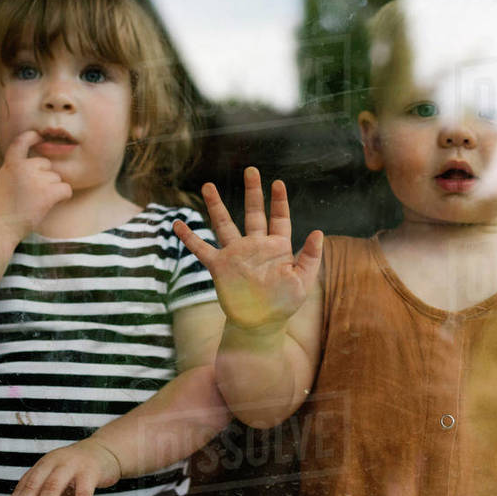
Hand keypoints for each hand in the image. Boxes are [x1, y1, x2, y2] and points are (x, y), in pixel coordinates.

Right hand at [0, 130, 72, 240]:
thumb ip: (13, 171)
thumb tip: (29, 168)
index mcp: (9, 164)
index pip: (22, 142)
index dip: (32, 137)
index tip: (38, 136)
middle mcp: (24, 167)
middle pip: (45, 164)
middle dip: (43, 176)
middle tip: (32, 194)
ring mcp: (37, 180)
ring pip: (56, 178)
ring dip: (51, 188)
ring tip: (36, 203)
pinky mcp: (47, 194)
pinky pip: (66, 189)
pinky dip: (63, 196)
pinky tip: (54, 203)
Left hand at [0, 437, 121, 495]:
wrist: (105, 450)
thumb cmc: (77, 468)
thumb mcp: (55, 479)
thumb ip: (40, 495)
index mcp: (43, 464)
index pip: (22, 487)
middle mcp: (54, 462)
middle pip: (33, 486)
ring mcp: (72, 465)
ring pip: (52, 488)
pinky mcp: (90, 472)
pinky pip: (82, 495)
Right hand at [173, 167, 322, 330]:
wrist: (259, 325)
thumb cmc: (282, 304)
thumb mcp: (303, 281)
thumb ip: (311, 257)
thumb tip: (319, 232)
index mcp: (277, 247)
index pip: (279, 218)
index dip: (279, 201)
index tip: (278, 183)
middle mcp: (255, 246)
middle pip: (253, 213)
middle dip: (252, 191)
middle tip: (251, 170)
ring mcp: (235, 254)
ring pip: (224, 224)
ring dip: (216, 206)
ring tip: (208, 186)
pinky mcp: (219, 267)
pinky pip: (201, 249)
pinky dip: (189, 238)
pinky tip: (177, 225)